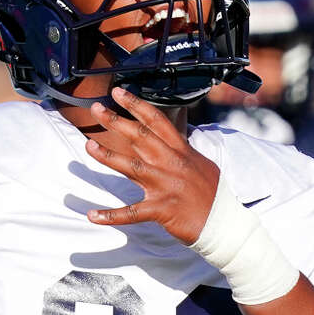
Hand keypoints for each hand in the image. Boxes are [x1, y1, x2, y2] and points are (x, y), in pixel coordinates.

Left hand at [84, 86, 219, 243]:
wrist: (225, 221)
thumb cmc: (212, 194)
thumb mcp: (199, 163)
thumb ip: (179, 150)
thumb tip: (168, 138)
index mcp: (181, 151)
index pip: (157, 121)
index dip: (136, 104)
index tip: (118, 92)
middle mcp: (172, 164)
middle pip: (140, 136)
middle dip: (116, 120)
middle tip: (95, 109)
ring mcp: (166, 186)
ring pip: (132, 167)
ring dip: (108, 156)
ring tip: (88, 147)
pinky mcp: (161, 210)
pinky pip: (132, 213)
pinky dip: (111, 215)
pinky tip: (92, 216)